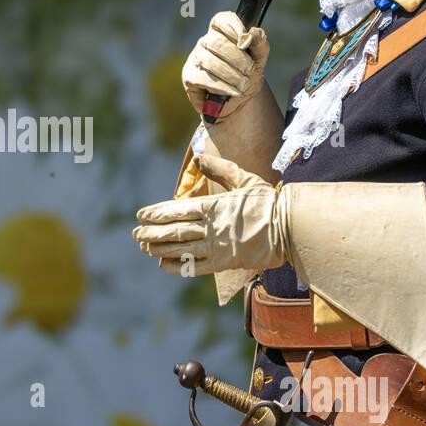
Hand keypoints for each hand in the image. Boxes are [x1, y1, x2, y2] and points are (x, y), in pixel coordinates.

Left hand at [133, 154, 286, 275]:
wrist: (290, 229)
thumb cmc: (268, 202)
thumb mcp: (244, 179)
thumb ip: (219, 169)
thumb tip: (198, 158)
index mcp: (214, 207)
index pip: (177, 210)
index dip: (157, 214)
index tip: (141, 215)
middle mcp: (211, 228)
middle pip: (174, 232)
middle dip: (152, 233)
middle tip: (135, 234)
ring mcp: (217, 247)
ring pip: (181, 250)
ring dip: (160, 249)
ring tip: (145, 247)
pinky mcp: (224, 263)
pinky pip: (196, 267)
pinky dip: (178, 267)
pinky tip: (165, 265)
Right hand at [181, 11, 269, 118]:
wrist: (239, 101)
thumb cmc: (246, 76)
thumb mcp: (258, 61)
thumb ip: (260, 45)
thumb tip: (254, 33)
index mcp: (221, 33)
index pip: (221, 20)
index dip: (232, 26)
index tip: (244, 40)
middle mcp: (205, 42)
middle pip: (216, 41)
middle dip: (237, 58)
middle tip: (249, 71)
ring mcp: (195, 58)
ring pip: (209, 60)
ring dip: (230, 74)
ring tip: (243, 84)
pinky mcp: (189, 76)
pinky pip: (203, 78)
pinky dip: (220, 86)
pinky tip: (232, 91)